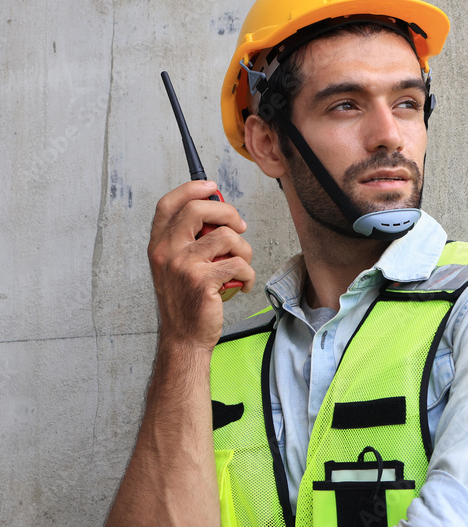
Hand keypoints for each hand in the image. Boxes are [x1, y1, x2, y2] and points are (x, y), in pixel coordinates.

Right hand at [148, 181, 255, 350]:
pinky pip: (238, 263)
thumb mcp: (177, 266)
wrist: (184, 337)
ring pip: (226, 236)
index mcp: (159, 245)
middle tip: (240, 227)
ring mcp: (183, 266)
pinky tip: (244, 284)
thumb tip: (220, 214)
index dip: (191, 189)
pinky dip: (249, 273)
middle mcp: (166, 252)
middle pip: (198, 209)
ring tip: (242, 264)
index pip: (169, 204)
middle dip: (228, 213)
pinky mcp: (202, 281)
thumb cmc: (186, 301)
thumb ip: (189, 240)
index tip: (211, 188)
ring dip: (244, 249)